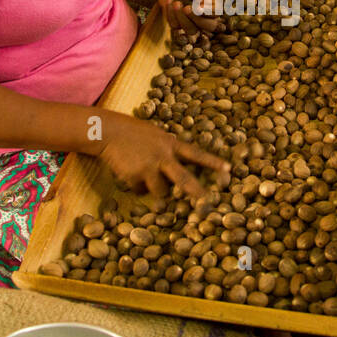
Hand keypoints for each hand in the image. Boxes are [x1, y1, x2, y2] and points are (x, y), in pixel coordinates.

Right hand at [97, 114, 229, 205]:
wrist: (109, 131)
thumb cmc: (135, 133)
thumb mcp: (158, 136)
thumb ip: (171, 150)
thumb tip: (183, 165)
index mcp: (171, 144)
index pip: (196, 154)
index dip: (212, 163)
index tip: (228, 170)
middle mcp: (162, 156)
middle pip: (184, 179)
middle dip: (197, 193)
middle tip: (208, 205)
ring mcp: (148, 167)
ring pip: (161, 192)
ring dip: (157, 190)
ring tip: (145, 174)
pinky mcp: (134, 177)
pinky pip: (141, 191)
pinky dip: (138, 187)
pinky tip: (130, 172)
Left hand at [155, 0, 221, 34]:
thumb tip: (205, 4)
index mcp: (212, 3)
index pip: (217, 14)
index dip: (210, 13)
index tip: (199, 7)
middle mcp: (204, 15)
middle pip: (209, 27)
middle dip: (197, 18)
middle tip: (186, 8)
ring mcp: (191, 21)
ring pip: (192, 30)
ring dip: (182, 18)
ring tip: (176, 3)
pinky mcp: (178, 23)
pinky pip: (176, 26)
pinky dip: (171, 14)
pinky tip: (170, 1)